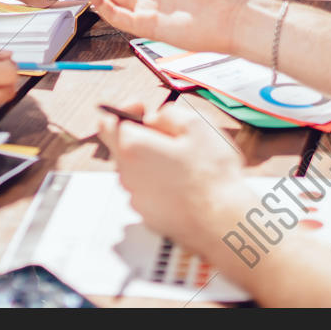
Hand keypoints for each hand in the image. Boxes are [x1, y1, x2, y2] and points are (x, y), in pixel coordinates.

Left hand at [97, 102, 253, 254]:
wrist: (221, 222)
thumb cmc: (211, 175)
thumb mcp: (197, 125)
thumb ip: (168, 113)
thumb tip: (155, 118)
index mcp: (133, 148)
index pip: (109, 122)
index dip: (125, 110)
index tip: (141, 107)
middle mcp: (127, 174)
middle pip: (121, 146)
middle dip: (141, 135)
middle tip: (168, 133)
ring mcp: (136, 197)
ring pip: (135, 169)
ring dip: (151, 159)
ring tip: (182, 160)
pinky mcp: (148, 214)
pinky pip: (147, 189)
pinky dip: (159, 181)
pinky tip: (184, 182)